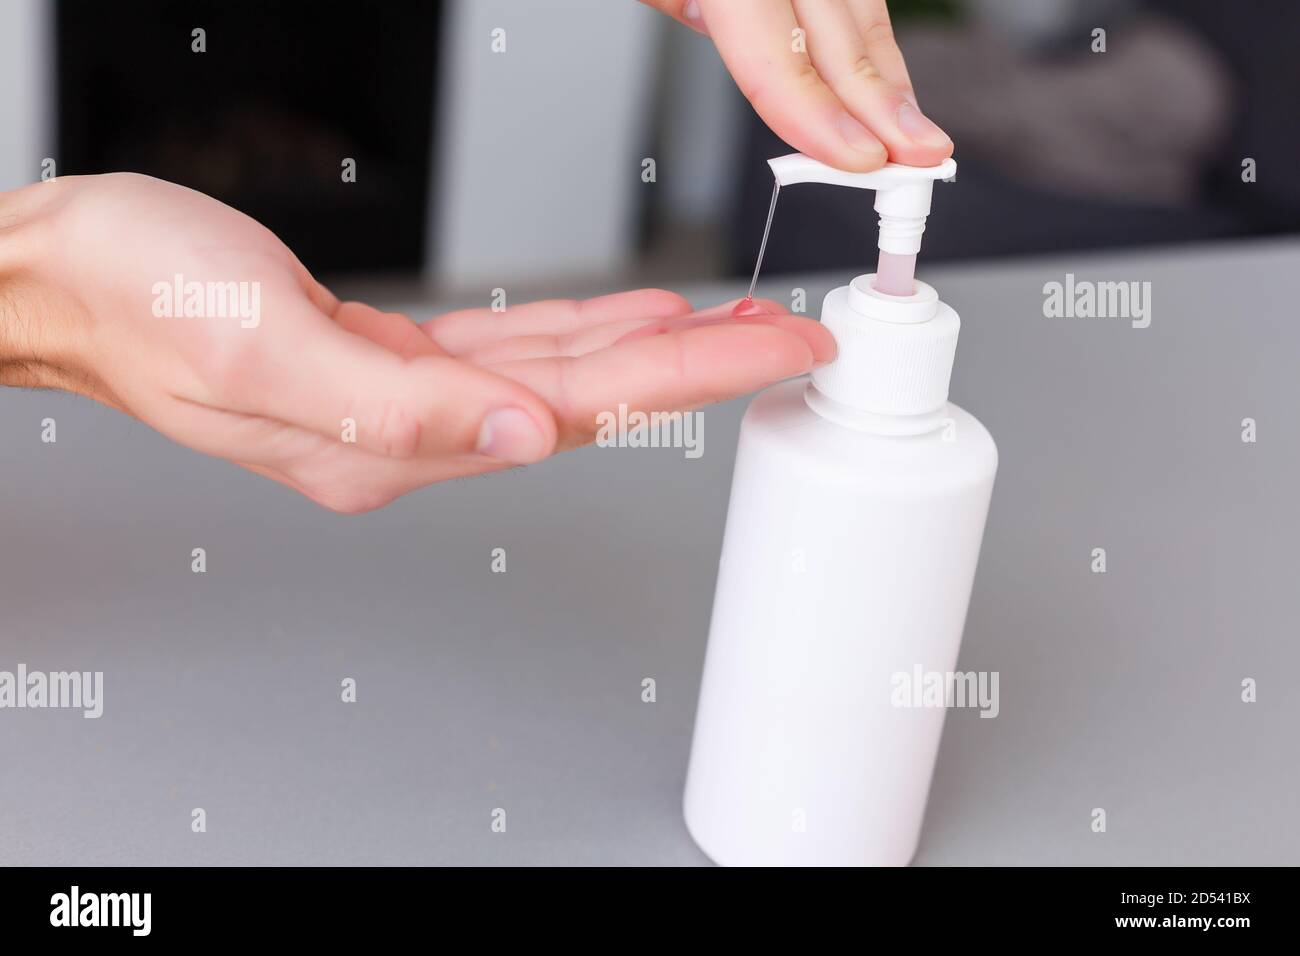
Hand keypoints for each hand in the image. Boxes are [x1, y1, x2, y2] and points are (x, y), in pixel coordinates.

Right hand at [0, 174, 831, 511]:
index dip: (690, 377)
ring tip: (739, 323)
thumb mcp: (262, 344)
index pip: (581, 411)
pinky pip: (514, 347)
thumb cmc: (138, 298)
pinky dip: (585, 328)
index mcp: (389, 441)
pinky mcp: (389, 359)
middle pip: (591, 396)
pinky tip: (634, 314)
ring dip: (656, 346)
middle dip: (700, 364)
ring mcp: (403, 399)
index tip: (775, 351)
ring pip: (564, 370)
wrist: (64, 271)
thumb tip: (526, 435)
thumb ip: (400, 404)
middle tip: (789, 336)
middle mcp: (410, 431)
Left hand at [642, 0, 951, 170]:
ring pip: (861, 7)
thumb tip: (743, 56)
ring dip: (887, 75)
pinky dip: (868, 39)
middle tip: (920, 156)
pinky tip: (885, 82)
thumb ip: (684, 4)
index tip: (857, 158)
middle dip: (881, 101)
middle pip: (840, 30)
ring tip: (912, 131)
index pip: (778, 51)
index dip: (818, 113)